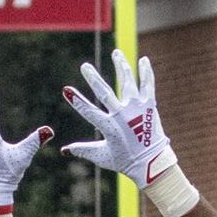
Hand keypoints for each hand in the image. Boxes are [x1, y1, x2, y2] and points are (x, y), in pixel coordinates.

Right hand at [61, 49, 177, 187]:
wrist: (152, 163)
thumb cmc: (126, 161)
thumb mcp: (102, 157)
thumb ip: (84, 149)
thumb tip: (64, 150)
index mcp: (110, 128)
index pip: (89, 112)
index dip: (77, 101)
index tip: (66, 90)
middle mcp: (123, 115)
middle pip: (105, 93)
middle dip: (93, 79)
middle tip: (84, 66)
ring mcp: (137, 108)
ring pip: (127, 82)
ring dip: (121, 66)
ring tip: (116, 53)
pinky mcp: (149, 106)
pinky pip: (147, 85)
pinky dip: (146, 72)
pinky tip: (143, 60)